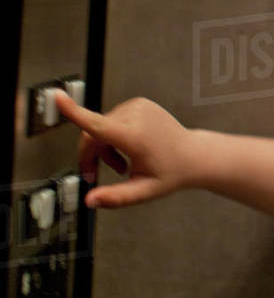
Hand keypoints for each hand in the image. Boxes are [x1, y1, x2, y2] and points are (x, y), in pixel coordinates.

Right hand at [53, 90, 196, 208]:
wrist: (192, 154)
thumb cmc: (171, 172)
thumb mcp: (144, 191)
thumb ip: (116, 198)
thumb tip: (90, 201)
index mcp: (136, 136)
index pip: (99, 124)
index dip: (74, 112)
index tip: (57, 96)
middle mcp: (136, 116)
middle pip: (92, 134)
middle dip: (88, 156)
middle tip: (94, 176)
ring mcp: (138, 106)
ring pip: (100, 127)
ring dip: (102, 148)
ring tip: (120, 166)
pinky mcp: (138, 103)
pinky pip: (110, 120)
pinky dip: (111, 136)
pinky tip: (126, 149)